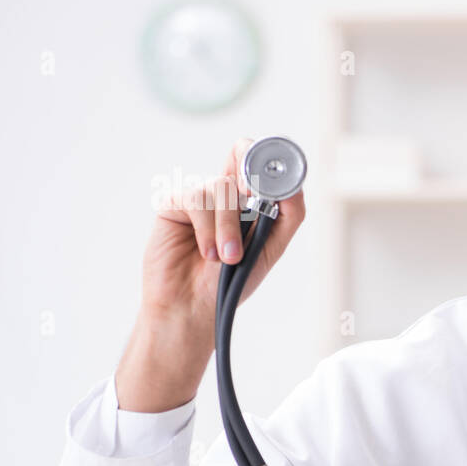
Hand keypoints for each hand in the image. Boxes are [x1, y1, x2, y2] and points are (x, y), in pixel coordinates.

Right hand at [117, 138, 307, 411]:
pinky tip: (207, 252)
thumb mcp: (270, 250)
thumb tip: (294, 187)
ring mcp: (197, 199)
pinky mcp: (172, 206)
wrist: (194, 309)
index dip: (264, 155)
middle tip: (253, 203)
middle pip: (240, 165)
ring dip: (227, 226)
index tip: (274, 171)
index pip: (256, 161)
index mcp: (247, 201)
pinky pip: (194, 199)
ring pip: (219, 188)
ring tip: (226, 257)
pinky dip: (207, 228)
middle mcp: (222, 195)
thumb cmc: (232, 283)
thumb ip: (288, 217)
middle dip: (250, 185)